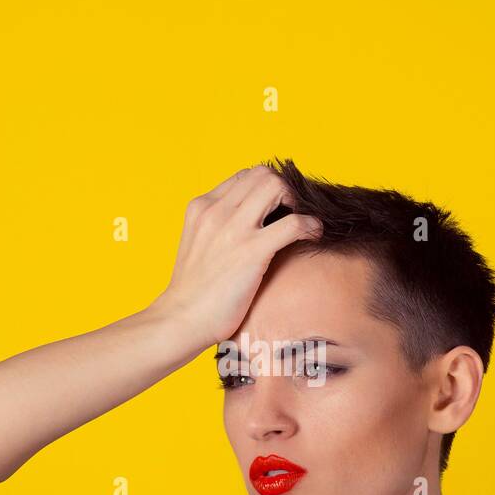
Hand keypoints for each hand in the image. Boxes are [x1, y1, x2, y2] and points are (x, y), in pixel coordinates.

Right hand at [150, 165, 322, 346]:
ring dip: (298, 202)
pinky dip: (310, 225)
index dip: (267, 187)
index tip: (278, 207)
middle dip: (285, 190)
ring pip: (277, 187)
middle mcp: (216, 211)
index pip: (244, 175)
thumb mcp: (198, 243)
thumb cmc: (193, 290)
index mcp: (202, 206)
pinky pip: (293, 224)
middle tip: (293, 215)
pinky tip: (313, 235)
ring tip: (302, 224)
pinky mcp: (251, 251)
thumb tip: (248, 223)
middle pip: (263, 174)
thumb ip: (217, 226)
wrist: (181, 319)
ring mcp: (234, 229)